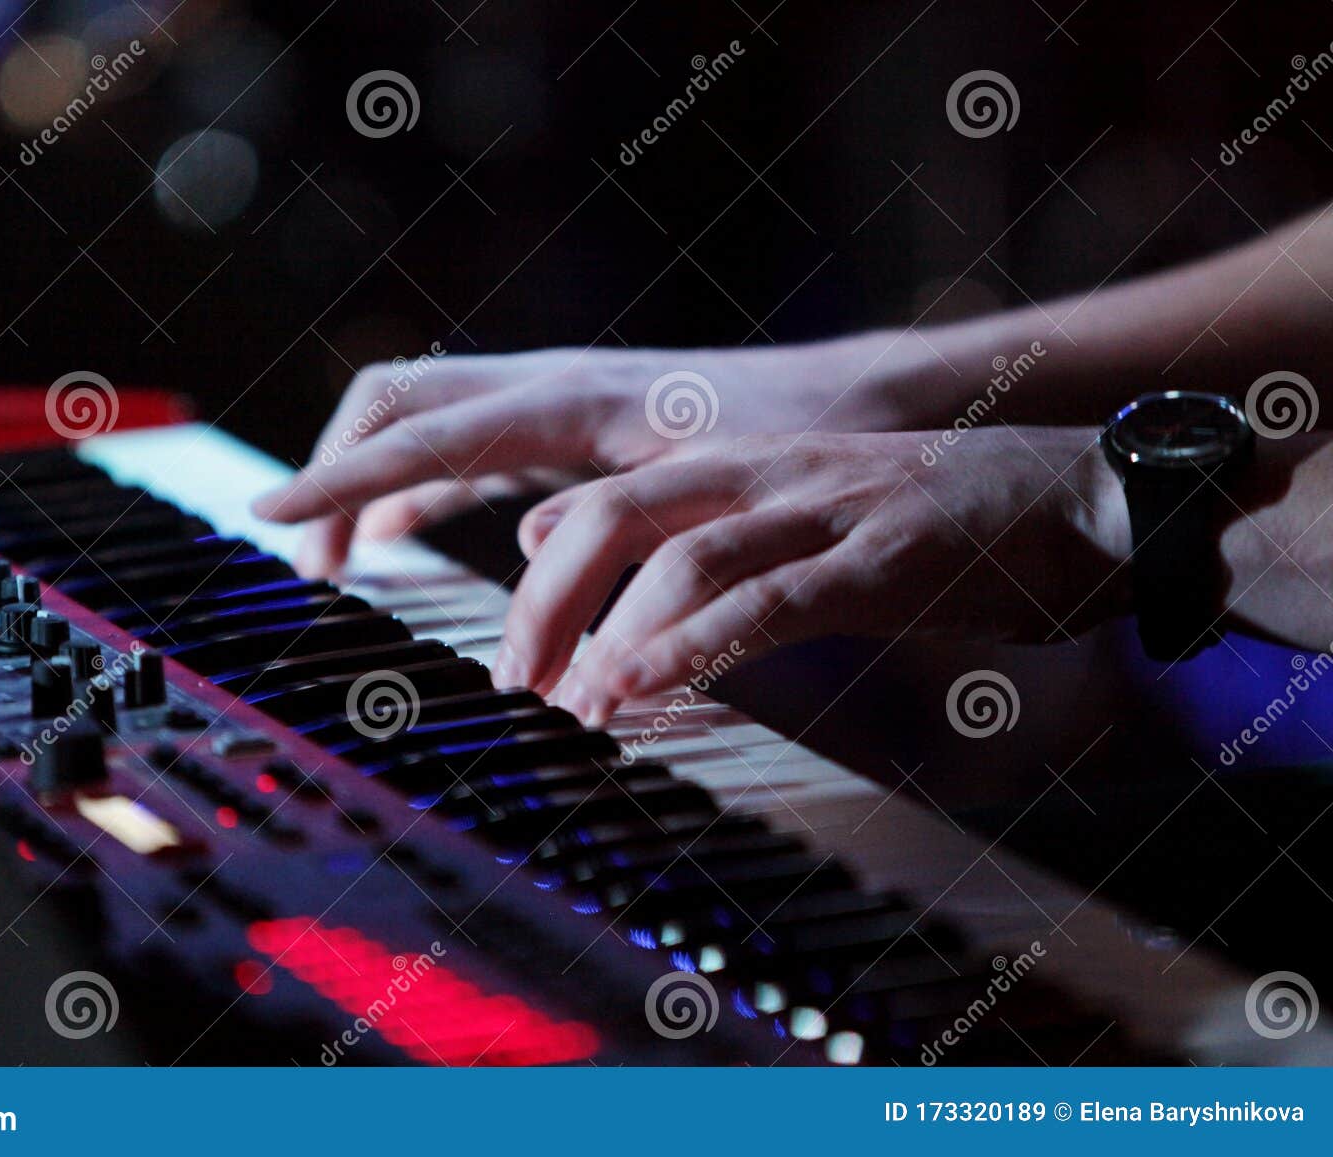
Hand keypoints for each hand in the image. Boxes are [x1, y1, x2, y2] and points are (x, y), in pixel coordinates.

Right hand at [252, 336, 925, 574]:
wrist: (855, 401)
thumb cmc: (801, 441)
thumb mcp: (717, 483)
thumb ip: (624, 517)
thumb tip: (525, 555)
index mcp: (568, 396)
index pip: (423, 430)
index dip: (340, 479)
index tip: (269, 516)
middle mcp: (545, 386)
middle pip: (397, 403)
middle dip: (335, 471)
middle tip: (304, 561)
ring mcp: (550, 404)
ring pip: (422, 423)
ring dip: (368, 482)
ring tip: (336, 563)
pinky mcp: (566, 429)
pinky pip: (464, 452)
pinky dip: (416, 491)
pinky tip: (401, 538)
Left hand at [505, 428, 1131, 723]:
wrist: (1092, 496)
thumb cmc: (943, 521)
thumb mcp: (806, 514)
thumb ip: (700, 529)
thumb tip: (580, 538)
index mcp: (745, 465)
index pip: (606, 498)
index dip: (537, 573)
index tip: (503, 650)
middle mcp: (770, 473)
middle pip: (617, 517)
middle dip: (544, 604)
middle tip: (509, 686)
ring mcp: (827, 509)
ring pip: (681, 552)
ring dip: (606, 635)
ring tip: (562, 706)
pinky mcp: (885, 557)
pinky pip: (767, 601)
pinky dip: (690, 647)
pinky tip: (637, 689)